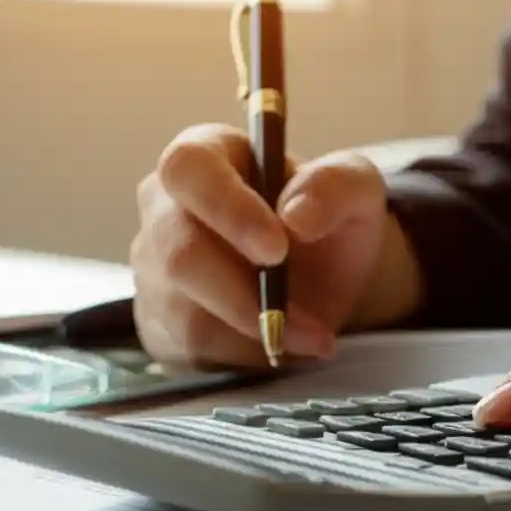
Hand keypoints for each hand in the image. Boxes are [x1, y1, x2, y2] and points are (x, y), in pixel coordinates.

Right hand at [131, 123, 421, 368]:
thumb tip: (297, 215)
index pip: (188, 169)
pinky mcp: (160, 322)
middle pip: (178, 253)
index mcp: (206, 155)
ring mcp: (155, 269)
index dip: (226, 208)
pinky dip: (246, 355)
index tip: (277, 248)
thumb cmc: (330, 218)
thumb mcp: (355, 189)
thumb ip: (335, 186)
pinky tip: (284, 344)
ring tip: (314, 335)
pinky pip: (191, 349)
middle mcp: (164, 209)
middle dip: (246, 294)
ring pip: (185, 312)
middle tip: (307, 315)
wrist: (328, 276)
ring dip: (258, 332)